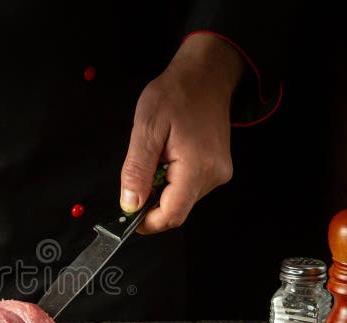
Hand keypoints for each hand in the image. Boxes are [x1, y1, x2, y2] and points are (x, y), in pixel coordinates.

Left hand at [120, 33, 243, 232]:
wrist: (205, 76)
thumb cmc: (176, 94)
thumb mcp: (146, 128)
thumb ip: (136, 170)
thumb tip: (130, 204)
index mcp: (198, 167)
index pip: (171, 215)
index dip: (146, 222)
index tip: (128, 214)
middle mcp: (214, 175)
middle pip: (176, 210)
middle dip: (152, 201)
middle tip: (141, 171)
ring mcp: (219, 173)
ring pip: (181, 200)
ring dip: (161, 189)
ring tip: (158, 156)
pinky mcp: (217, 169)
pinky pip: (189, 187)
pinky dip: (172, 180)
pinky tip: (168, 156)